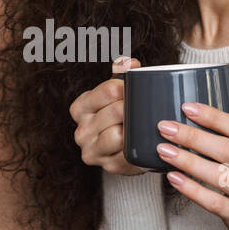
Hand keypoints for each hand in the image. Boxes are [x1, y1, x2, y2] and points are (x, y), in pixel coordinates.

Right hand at [69, 57, 145, 175]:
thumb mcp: (115, 94)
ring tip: (144, 124)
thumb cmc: (119, 116)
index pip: (108, 90)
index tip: (139, 88)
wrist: (124, 148)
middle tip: (148, 106)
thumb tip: (130, 62)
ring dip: (133, 129)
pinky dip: (137, 147)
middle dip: (133, 108)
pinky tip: (145, 141)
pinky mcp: (109, 166)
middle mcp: (81, 131)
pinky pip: (126, 155)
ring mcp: (93, 151)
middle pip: (115, 112)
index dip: (128, 88)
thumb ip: (121, 75)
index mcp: (80, 108)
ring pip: (117, 135)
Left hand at [156, 101, 228, 229]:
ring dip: (188, 161)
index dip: (214, 117)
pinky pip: (214, 202)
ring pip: (219, 176)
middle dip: (194, 136)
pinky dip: (192, 189)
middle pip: (227, 151)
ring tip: (164, 150)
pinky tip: (174, 178)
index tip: (187, 108)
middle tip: (166, 128)